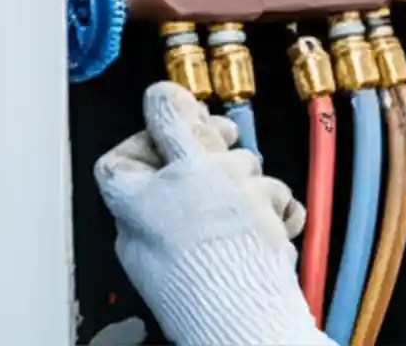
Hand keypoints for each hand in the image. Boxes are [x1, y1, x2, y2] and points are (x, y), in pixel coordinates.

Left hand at [95, 82, 332, 345]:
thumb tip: (159, 92)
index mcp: (134, 204)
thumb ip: (173, 122)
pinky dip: (271, 217)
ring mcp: (197, 246)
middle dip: (224, 160)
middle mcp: (159, 227)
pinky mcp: (233, 259)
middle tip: (231, 162)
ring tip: (256, 206)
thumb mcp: (191, 165)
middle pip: (190, 166)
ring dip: (255, 189)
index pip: (128, 153)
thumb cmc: (213, 251)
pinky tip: (277, 224)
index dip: (159, 132)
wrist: (253, 312)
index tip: (188, 125)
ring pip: (230, 191)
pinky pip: (254, 221)